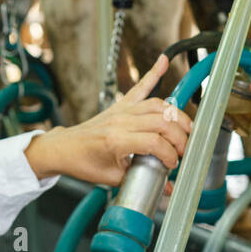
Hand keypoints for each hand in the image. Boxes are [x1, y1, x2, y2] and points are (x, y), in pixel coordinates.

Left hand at [23, 54, 191, 186]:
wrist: (63, 148)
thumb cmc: (83, 162)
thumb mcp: (111, 179)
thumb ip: (141, 182)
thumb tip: (168, 190)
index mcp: (117, 140)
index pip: (155, 143)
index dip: (170, 155)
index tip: (171, 165)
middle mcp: (121, 121)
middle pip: (162, 122)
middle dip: (180, 137)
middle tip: (184, 150)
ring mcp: (122, 110)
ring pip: (158, 105)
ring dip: (177, 116)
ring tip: (187, 129)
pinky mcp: (121, 105)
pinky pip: (139, 87)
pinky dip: (152, 73)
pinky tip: (164, 61)